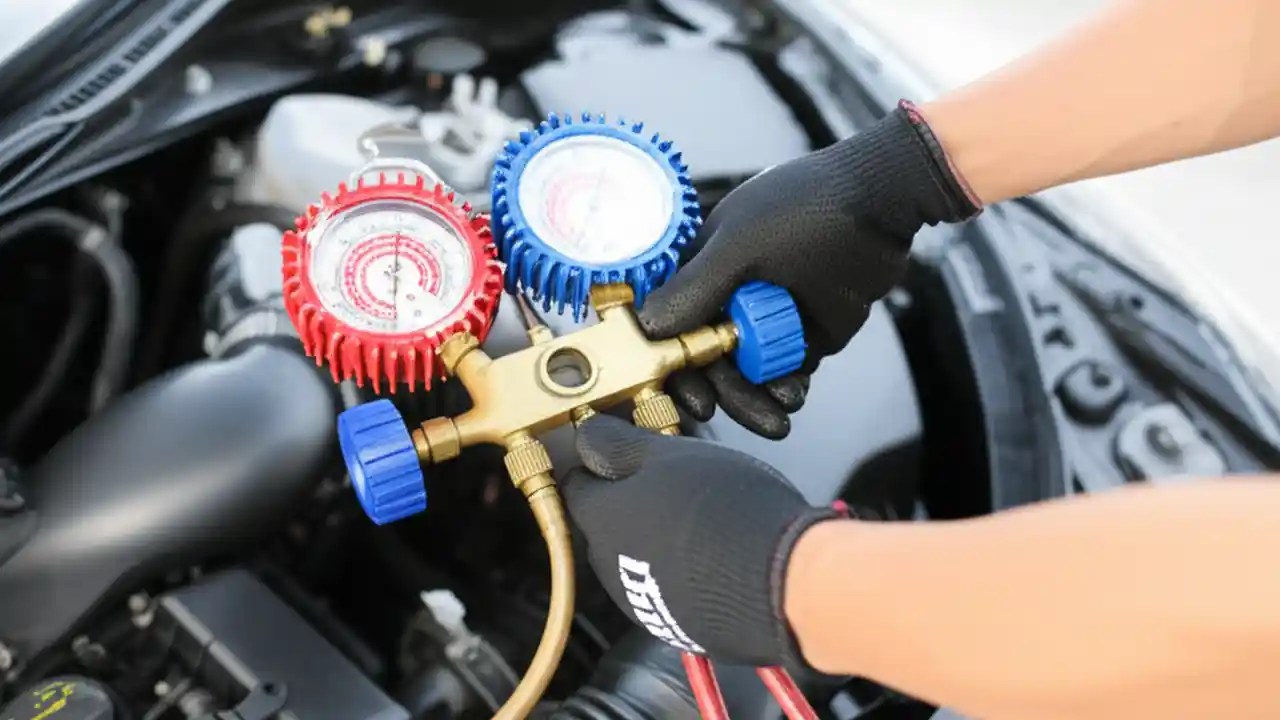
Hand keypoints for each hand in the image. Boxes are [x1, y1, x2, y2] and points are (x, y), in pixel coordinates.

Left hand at [562, 414, 835, 666]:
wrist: (773, 583)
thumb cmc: (719, 506)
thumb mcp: (669, 455)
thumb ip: (620, 445)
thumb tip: (587, 435)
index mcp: (599, 518)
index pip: (579, 484)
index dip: (604, 464)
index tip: (631, 454)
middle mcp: (607, 565)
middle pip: (606, 525)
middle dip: (631, 506)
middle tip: (675, 486)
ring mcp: (640, 603)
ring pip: (635, 560)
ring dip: (656, 542)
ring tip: (701, 526)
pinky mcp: (675, 627)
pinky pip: (667, 591)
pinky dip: (681, 575)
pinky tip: (713, 562)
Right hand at [639, 101, 979, 437]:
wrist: (884, 204)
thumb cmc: (807, 210)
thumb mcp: (742, 247)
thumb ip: (694, 288)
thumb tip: (646, 326)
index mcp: (702, 269)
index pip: (670, 325)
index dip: (674, 365)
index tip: (692, 399)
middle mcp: (729, 296)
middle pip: (709, 359)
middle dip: (724, 391)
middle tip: (731, 414)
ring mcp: (768, 316)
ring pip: (748, 373)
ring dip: (756, 398)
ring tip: (778, 417)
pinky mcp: (805, 332)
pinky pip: (786, 371)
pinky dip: (787, 388)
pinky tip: (794, 396)